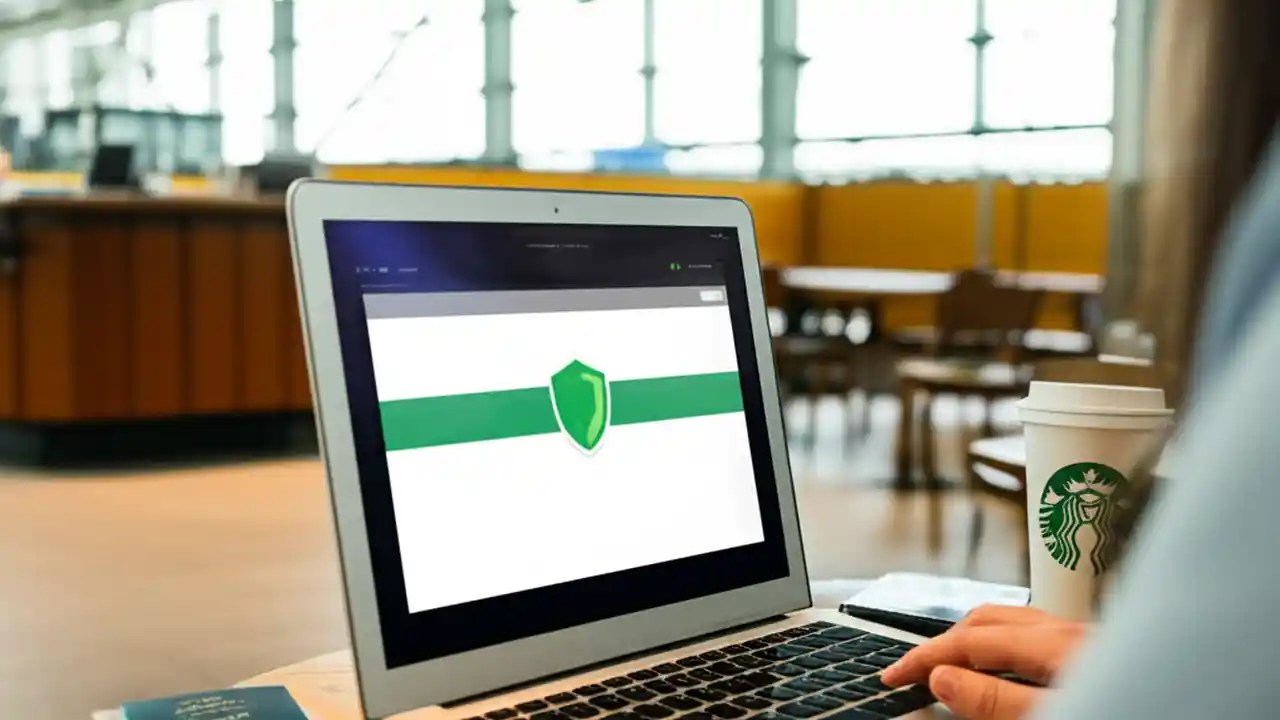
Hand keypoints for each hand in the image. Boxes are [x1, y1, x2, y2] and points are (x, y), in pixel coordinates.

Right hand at [880, 605, 1087, 719]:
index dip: (925, 657)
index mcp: (1056, 643)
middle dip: (943, 643)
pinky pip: (1033, 634)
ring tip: (950, 666)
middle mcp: (1070, 631)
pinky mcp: (1097, 653)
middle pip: (986, 622)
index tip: (893, 675)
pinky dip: (1002, 646)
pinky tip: (1004, 667)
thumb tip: (943, 678)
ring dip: (972, 640)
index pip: (969, 641)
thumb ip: (996, 700)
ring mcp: (1086, 639)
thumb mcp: (1049, 715)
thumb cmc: (1122, 708)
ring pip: (1011, 624)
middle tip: (914, 671)